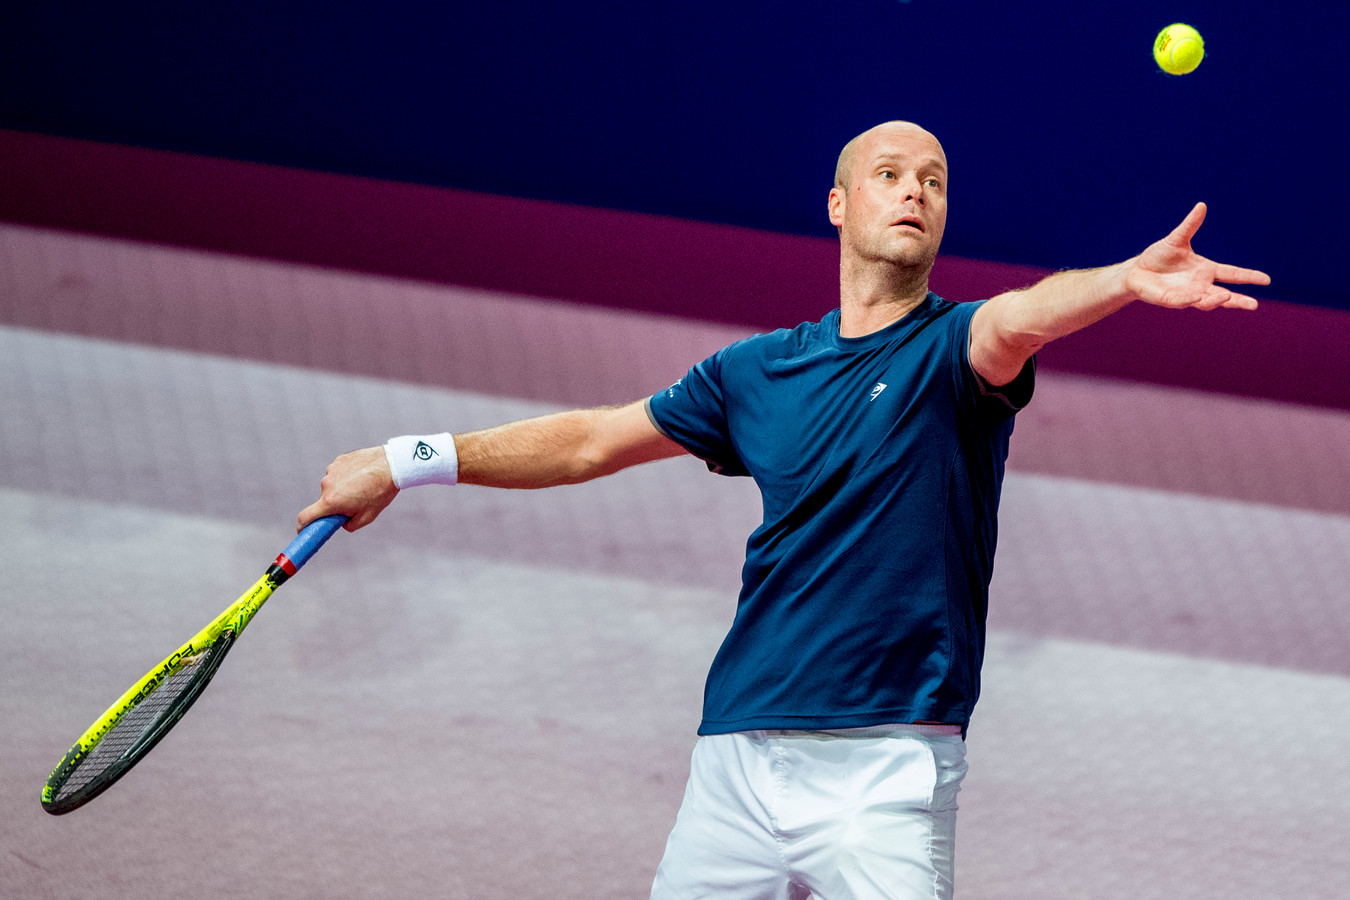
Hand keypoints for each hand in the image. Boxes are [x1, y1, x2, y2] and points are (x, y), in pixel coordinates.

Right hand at [298, 446, 397, 532]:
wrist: (391, 465)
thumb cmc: (380, 493)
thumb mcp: (367, 517)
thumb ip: (349, 525)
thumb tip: (341, 522)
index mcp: (331, 501)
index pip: (306, 516)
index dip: (302, 526)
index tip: (302, 531)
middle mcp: (326, 485)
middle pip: (324, 500)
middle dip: (335, 504)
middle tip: (356, 502)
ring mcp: (331, 471)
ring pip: (332, 486)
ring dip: (342, 489)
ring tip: (363, 486)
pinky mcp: (338, 461)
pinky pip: (338, 473)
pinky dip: (346, 476)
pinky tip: (362, 474)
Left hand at [1127, 202, 1269, 310]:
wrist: (1136, 271)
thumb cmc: (1159, 256)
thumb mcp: (1177, 239)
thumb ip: (1190, 225)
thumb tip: (1201, 206)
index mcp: (1206, 270)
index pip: (1232, 273)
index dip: (1248, 276)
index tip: (1267, 279)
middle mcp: (1200, 285)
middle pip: (1224, 295)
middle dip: (1238, 300)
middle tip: (1254, 305)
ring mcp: (1186, 294)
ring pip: (1205, 301)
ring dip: (1216, 300)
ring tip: (1227, 297)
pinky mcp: (1170, 300)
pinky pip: (1182, 301)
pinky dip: (1190, 299)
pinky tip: (1198, 297)